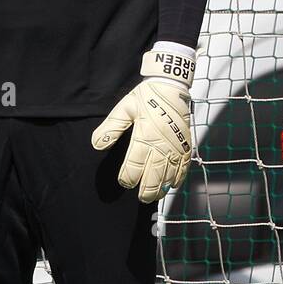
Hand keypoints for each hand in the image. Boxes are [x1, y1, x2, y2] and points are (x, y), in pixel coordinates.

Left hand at [93, 47, 195, 202]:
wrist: (172, 85)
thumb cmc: (146, 96)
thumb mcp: (124, 108)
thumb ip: (111, 128)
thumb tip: (97, 144)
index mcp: (144, 136)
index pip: (134, 165)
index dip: (128, 178)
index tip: (125, 182)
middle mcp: (161, 144)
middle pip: (154, 175)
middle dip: (147, 189)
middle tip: (142, 198)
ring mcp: (176, 145)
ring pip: (170, 173)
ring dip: (163, 187)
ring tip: (155, 196)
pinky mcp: (186, 143)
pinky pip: (184, 165)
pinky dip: (180, 176)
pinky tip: (174, 185)